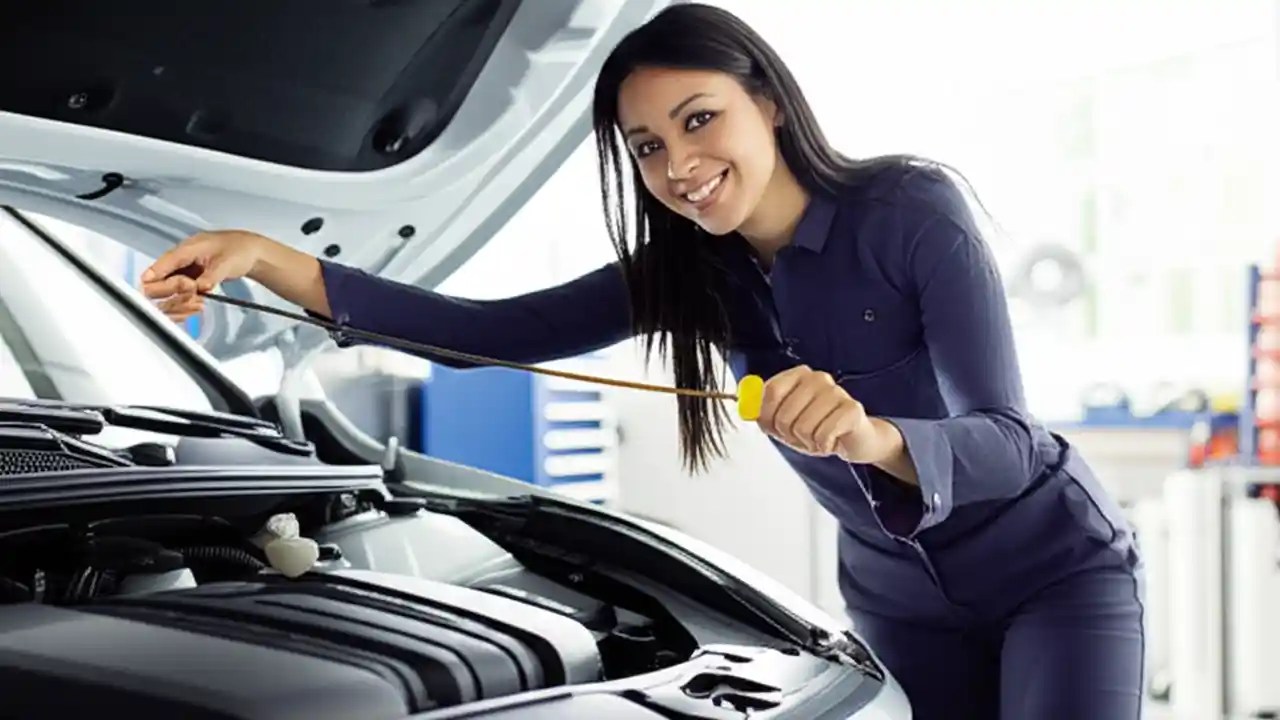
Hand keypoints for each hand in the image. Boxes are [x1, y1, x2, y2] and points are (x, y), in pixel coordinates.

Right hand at [139, 230, 269, 320]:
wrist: (252, 251)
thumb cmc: (239, 251)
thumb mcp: (226, 264)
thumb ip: (210, 276)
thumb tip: (197, 288)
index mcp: (187, 249)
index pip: (164, 262)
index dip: (155, 276)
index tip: (147, 289)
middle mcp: (182, 259)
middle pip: (160, 278)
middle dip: (170, 292)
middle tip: (191, 299)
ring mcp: (184, 269)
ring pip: (168, 288)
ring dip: (178, 300)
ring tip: (197, 305)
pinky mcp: (189, 279)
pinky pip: (179, 292)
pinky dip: (185, 301)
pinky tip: (197, 305)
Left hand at [756, 365, 887, 462]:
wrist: (854, 438)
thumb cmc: (817, 427)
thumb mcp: (784, 420)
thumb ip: (763, 412)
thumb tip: (745, 405)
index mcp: (798, 375)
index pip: (770, 392)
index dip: (767, 417)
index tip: (773, 427)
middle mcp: (817, 378)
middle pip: (784, 415)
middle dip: (789, 435)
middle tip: (802, 436)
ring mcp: (837, 392)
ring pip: (803, 428)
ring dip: (808, 442)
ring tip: (819, 437)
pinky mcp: (852, 410)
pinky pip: (823, 435)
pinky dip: (824, 446)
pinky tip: (832, 441)